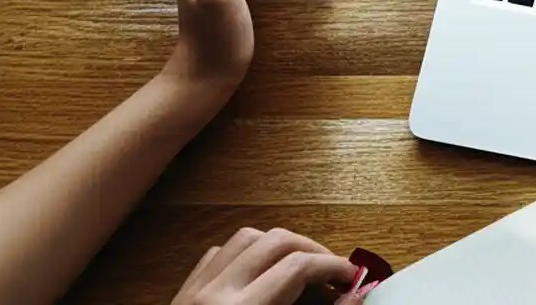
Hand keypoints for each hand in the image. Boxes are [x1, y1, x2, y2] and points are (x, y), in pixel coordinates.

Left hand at [173, 228, 362, 304]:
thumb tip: (352, 297)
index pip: (297, 268)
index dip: (332, 267)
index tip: (350, 277)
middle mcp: (215, 294)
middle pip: (276, 242)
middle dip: (312, 251)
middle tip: (332, 273)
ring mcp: (194, 292)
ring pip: (245, 239)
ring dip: (278, 247)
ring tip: (299, 268)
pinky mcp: (183, 295)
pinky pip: (216, 257)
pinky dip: (244, 256)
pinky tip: (259, 274)